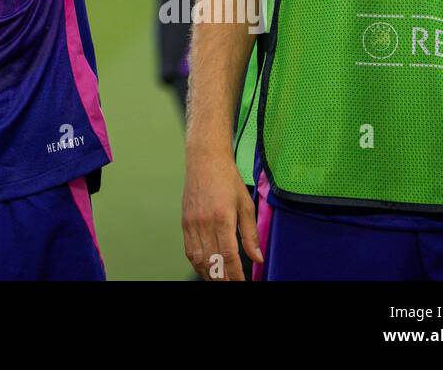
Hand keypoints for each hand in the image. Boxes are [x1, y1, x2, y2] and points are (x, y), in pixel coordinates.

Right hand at [182, 149, 261, 280]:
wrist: (205, 159)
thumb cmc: (228, 179)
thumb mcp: (246, 205)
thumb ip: (251, 234)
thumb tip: (257, 258)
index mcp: (222, 217)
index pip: (228, 255)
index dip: (235, 274)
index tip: (242, 283)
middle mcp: (204, 222)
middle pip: (212, 261)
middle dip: (221, 278)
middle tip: (231, 284)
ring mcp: (192, 222)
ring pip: (198, 259)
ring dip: (208, 274)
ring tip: (219, 280)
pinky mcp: (184, 221)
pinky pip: (189, 249)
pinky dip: (197, 262)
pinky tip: (205, 267)